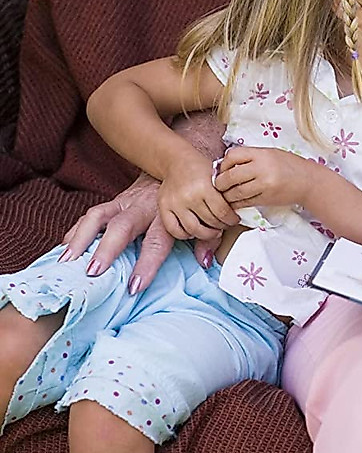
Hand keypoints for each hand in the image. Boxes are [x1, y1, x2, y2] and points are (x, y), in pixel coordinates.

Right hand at [60, 171, 220, 290]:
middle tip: (93, 272)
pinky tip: (64, 248)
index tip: (134, 286)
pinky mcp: (113, 202)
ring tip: (67, 261)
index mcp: (166, 215)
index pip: (157, 242)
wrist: (178, 165)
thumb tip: (205, 263)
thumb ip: (207, 239)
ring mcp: (124, 203)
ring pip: (98, 216)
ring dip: (81, 238)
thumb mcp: (204, 216)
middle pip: (122, 227)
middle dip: (106, 250)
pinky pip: (90, 215)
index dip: (146, 264)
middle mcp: (143, 208)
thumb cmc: (190, 197)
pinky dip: (76, 231)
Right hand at [159, 148, 240, 240]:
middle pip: (210, 221)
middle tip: (225, 225)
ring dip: (206, 234)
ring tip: (212, 231)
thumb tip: (235, 215)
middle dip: (221, 226)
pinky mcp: (163, 207)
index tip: (234, 220)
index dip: (231, 219)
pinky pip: (174, 230)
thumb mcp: (218, 177)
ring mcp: (174, 203)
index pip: (222, 212)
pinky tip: (193, 231)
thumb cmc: (200, 169)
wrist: (177, 161)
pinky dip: (185, 234)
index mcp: (204, 187)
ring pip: (193, 229)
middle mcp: (188, 196)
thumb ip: (226, 194)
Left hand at [213, 146, 315, 209]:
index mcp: (262, 154)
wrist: (309, 181)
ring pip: (235, 192)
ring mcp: (264, 185)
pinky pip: (245, 202)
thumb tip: (227, 165)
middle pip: (230, 176)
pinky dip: (236, 203)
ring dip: (227, 195)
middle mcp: (262, 169)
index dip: (224, 164)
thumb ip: (251, 157)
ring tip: (226, 195)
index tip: (223, 169)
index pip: (232, 156)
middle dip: (220, 183)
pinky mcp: (266, 199)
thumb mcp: (271, 154)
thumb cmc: (289, 165)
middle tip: (219, 185)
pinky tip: (236, 202)